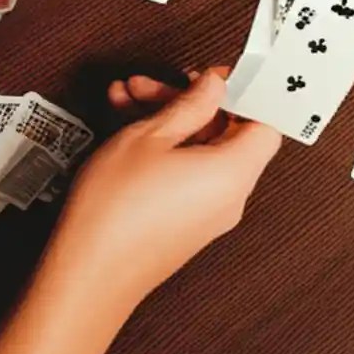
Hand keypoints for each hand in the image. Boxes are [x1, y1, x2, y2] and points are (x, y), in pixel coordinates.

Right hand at [64, 71, 280, 297]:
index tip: (219, 76)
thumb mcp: (149, 136)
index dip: (246, 94)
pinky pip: (188, 174)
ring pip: (201, 151)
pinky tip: (125, 129)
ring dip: (168, 121)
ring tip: (124, 100)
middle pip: (227, 133)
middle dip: (189, 102)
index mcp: (234, 172)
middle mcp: (230, 196)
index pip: (266, 125)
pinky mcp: (186, 224)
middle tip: (151, 85)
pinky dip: (165, 149)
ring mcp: (209, 214)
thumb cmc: (115, 209)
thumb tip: (215, 85)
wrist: (86, 276)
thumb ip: (190, 104)